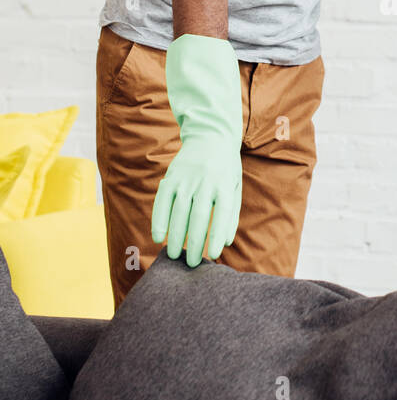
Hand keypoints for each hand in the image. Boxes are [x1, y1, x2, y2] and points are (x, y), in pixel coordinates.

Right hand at [151, 138, 241, 266]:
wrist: (210, 136)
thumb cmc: (226, 169)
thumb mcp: (235, 187)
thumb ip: (230, 214)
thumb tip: (224, 242)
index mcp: (225, 184)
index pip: (221, 214)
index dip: (216, 235)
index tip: (213, 256)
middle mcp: (205, 180)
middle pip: (198, 216)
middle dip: (194, 242)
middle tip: (191, 263)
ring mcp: (186, 178)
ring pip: (178, 211)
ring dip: (175, 236)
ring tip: (174, 254)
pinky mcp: (171, 176)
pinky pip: (162, 201)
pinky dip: (159, 220)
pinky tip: (158, 237)